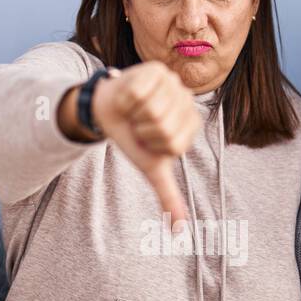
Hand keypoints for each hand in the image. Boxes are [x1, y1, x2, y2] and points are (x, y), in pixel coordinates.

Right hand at [65, 62, 201, 223]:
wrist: (108, 113)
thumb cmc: (133, 138)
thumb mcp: (151, 168)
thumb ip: (168, 197)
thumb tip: (178, 231)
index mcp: (192, 125)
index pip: (174, 144)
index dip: (153, 146)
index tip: (149, 140)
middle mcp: (187, 100)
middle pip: (163, 126)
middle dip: (143, 130)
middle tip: (140, 124)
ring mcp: (173, 82)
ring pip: (151, 109)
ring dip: (134, 114)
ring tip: (135, 110)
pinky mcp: (155, 69)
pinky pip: (139, 93)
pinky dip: (127, 99)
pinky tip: (130, 96)